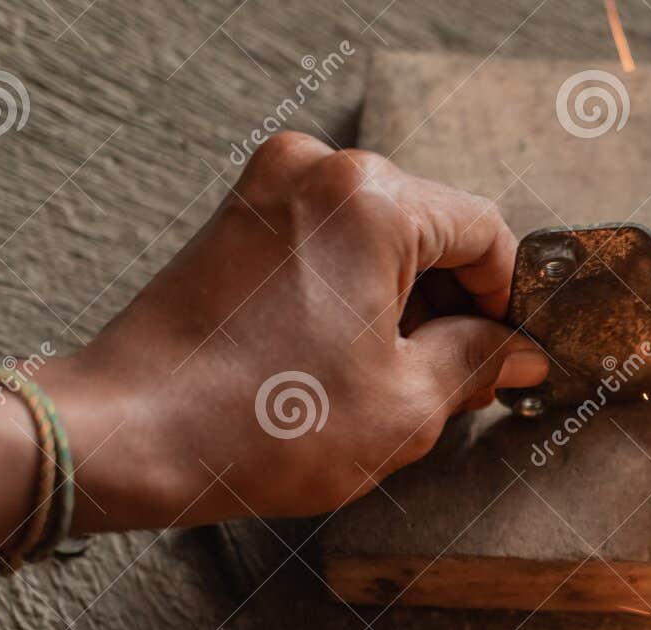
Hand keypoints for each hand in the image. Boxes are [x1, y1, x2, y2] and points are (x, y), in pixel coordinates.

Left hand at [28, 131, 546, 535]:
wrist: (128, 435)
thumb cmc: (262, 424)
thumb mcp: (406, 406)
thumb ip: (480, 363)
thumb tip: (522, 352)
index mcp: (372, 200)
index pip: (485, 234)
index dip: (511, 304)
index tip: (512, 358)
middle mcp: (319, 172)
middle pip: (432, 232)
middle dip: (456, 310)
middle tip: (461, 387)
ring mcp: (270, 191)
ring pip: (381, 244)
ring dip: (406, 310)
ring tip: (397, 388)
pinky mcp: (239, 221)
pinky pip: (330, 248)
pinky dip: (356, 300)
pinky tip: (347, 367)